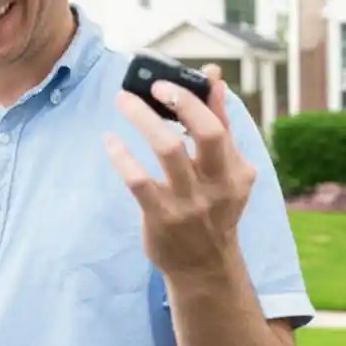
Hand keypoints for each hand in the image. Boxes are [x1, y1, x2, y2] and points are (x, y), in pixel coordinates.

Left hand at [102, 64, 256, 278]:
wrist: (204, 268)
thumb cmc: (212, 209)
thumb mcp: (226, 172)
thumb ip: (220, 125)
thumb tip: (214, 77)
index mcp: (235, 171)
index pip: (220, 125)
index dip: (198, 97)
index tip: (170, 80)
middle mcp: (217, 185)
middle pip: (207, 134)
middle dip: (181, 102)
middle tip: (152, 85)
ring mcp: (189, 202)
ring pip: (168, 149)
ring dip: (143, 118)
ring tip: (123, 100)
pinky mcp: (161, 217)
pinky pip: (138, 179)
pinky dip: (122, 154)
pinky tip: (110, 139)